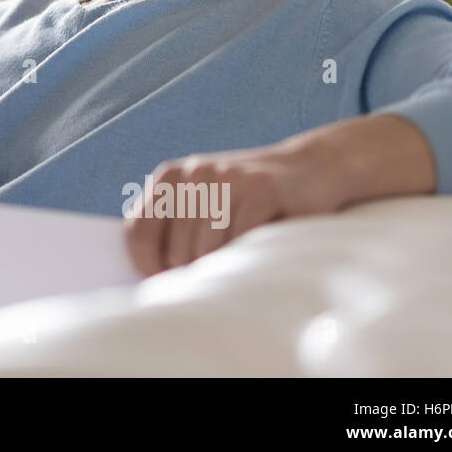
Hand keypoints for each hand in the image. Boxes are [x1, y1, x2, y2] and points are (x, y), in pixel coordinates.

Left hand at [123, 113, 436, 276]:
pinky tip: (259, 250)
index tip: (166, 284)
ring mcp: (227, 178)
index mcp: (169, 177)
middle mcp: (193, 173)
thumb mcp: (204, 203)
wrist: (312, 168)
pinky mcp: (261, 188)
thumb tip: (148, 277)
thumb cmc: (249, 198)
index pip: (139, 230)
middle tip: (217, 277)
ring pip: (208, 249)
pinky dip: (249, 256)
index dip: (148, 266)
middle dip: (194, 273)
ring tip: (240, 261)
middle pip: (175, 249)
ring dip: (224, 267)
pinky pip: (242, 240)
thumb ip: (174, 229)